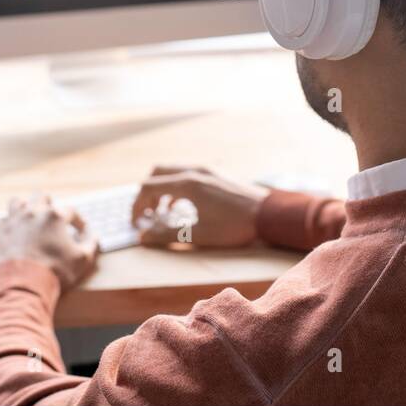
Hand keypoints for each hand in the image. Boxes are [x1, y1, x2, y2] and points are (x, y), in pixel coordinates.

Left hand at [0, 194, 97, 290]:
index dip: (78, 221)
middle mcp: (33, 213)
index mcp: (55, 216)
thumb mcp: (82, 260)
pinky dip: (10, 225)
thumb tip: (92, 234)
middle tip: (53, 219)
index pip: (71, 211)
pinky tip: (15, 234)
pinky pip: (3, 220)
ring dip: (26, 208)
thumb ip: (91, 243)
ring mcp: (13, 221)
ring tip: (31, 220)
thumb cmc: (54, 272)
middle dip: (49, 205)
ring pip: (18, 202)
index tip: (80, 230)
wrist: (20, 286)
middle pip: (42, 197)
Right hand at [132, 166, 267, 247]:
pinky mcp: (214, 173)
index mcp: (186, 184)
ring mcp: (205, 169)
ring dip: (161, 190)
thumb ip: (167, 234)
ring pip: (171, 172)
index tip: (137, 223)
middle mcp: (193, 171)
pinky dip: (175, 186)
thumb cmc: (234, 226)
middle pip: (156, 174)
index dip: (136, 205)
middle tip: (146, 215)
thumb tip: (142, 236)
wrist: (268, 213)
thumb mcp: (198, 235)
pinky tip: (181, 206)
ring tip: (162, 212)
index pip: (147, 187)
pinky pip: (186, 174)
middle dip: (145, 194)